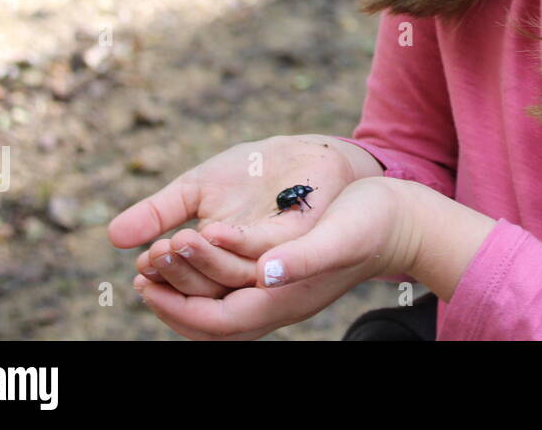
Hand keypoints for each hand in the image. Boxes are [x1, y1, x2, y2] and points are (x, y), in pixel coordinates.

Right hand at [108, 134, 371, 297]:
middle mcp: (247, 268)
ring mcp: (275, 255)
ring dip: (202, 262)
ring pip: (233, 276)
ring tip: (173, 243)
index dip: (163, 284)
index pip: (187, 289)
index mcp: (221, 263)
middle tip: (151, 257)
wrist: (305, 152)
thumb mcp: (197, 188)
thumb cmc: (252, 172)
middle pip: (206, 291)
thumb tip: (111, 237)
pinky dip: (238, 243)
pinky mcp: (300, 237)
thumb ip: (159, 211)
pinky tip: (213, 231)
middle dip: (176, 276)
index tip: (139, 269)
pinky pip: (267, 249)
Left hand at [129, 176, 418, 339]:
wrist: (402, 219)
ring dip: (184, 285)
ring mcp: (280, 292)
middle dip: (171, 298)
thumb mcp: (338, 235)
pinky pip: (230, 289)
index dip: (174, 307)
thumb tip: (264, 271)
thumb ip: (303, 257)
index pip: (215, 322)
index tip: (142, 282)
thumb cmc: (373, 223)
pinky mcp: (282, 275)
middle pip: (210, 320)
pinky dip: (203, 278)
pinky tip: (191, 252)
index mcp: (284, 300)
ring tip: (155, 258)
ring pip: (217, 304)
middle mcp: (277, 304)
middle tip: (139, 269)